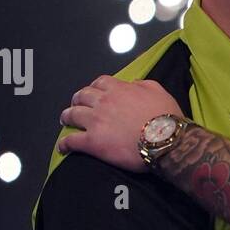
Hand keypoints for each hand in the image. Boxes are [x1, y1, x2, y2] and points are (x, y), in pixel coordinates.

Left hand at [57, 76, 183, 172]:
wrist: (165, 141)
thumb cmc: (166, 118)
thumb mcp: (159, 92)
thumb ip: (143, 84)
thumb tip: (133, 83)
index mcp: (119, 90)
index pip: (100, 82)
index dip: (94, 87)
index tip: (93, 91)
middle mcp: (104, 102)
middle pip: (82, 96)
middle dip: (77, 99)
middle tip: (76, 104)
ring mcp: (96, 121)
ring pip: (72, 114)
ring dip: (67, 116)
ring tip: (65, 120)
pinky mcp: (93, 142)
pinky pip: (72, 140)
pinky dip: (65, 143)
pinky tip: (62, 147)